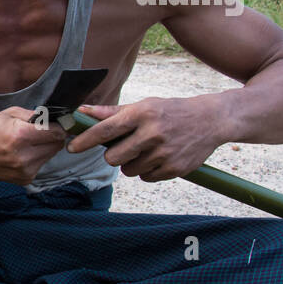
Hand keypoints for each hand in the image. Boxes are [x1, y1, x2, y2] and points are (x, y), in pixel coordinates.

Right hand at [0, 107, 66, 184]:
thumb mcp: (7, 114)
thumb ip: (34, 115)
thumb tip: (54, 119)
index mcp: (21, 136)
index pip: (58, 133)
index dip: (58, 126)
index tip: (55, 123)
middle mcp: (25, 156)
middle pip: (57, 145)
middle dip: (52, 136)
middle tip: (38, 132)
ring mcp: (25, 171)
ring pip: (50, 155)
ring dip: (44, 147)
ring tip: (24, 143)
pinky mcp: (24, 180)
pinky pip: (40, 165)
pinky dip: (35, 158)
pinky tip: (19, 154)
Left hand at [68, 97, 221, 180]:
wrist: (211, 120)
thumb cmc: (170, 111)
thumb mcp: (144, 105)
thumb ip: (112, 112)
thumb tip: (82, 111)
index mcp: (143, 114)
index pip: (106, 129)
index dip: (85, 140)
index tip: (71, 147)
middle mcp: (153, 133)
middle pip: (113, 158)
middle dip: (113, 155)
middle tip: (123, 148)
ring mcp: (165, 152)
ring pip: (128, 170)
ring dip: (131, 163)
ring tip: (146, 150)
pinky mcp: (174, 168)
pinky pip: (145, 178)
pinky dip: (147, 170)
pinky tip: (159, 157)